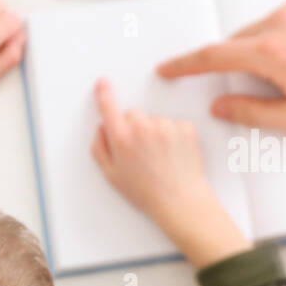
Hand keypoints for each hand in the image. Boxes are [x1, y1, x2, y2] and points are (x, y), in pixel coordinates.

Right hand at [90, 79, 249, 267]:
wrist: (180, 201)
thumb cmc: (146, 193)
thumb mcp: (112, 175)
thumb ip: (100, 148)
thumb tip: (101, 129)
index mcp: (121, 139)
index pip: (108, 107)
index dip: (104, 94)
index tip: (104, 84)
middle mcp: (142, 129)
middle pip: (133, 114)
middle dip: (133, 127)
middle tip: (140, 151)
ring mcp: (166, 127)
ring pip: (155, 120)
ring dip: (155, 132)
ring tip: (159, 157)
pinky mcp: (185, 128)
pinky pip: (174, 125)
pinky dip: (174, 135)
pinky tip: (173, 154)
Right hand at [156, 0, 285, 131]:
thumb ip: (251, 112)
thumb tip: (220, 106)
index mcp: (271, 54)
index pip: (212, 56)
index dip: (185, 64)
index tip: (169, 67)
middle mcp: (281, 21)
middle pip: (241, 41)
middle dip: (247, 61)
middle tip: (278, 80)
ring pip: (266, 24)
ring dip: (275, 43)